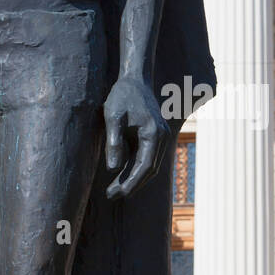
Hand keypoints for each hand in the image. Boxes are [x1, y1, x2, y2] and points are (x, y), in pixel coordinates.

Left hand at [104, 77, 168, 199]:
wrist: (136, 79)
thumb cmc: (122, 95)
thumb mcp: (112, 117)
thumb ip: (113, 142)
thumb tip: (113, 168)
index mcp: (154, 134)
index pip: (145, 167)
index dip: (131, 183)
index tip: (117, 194)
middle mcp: (162, 137)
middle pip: (149, 170)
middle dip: (132, 185)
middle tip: (112, 195)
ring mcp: (161, 137)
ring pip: (150, 166)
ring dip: (134, 179)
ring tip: (114, 189)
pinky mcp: (156, 136)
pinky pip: (147, 157)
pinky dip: (136, 168)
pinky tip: (121, 175)